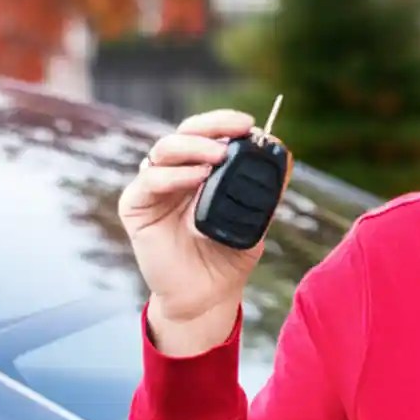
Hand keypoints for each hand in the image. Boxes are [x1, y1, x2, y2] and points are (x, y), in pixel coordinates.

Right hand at [118, 109, 275, 351]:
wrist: (206, 297)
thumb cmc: (228, 257)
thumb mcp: (256, 221)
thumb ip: (266, 191)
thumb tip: (283, 156)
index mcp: (198, 170)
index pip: (205, 134)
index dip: (223, 122)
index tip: (250, 124)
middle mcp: (173, 174)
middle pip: (183, 133)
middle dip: (211, 126)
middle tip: (237, 131)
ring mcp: (153, 189)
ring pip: (164, 149)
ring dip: (194, 147)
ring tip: (220, 156)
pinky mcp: (135, 208)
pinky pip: (149, 181)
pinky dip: (173, 175)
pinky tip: (198, 177)